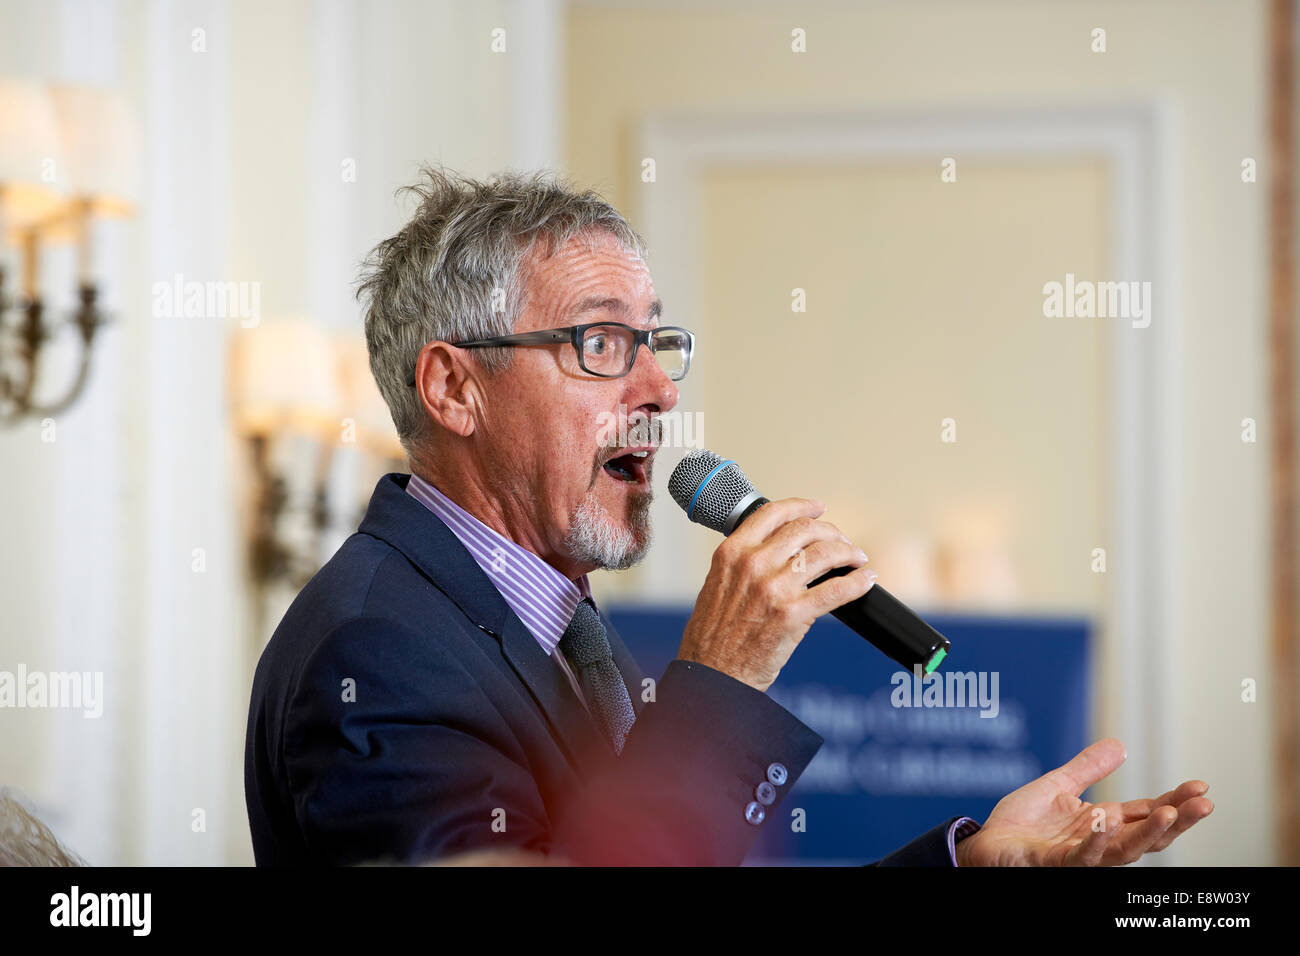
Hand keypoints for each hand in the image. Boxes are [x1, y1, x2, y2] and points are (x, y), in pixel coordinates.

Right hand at [677, 497, 875, 691]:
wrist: (713, 674)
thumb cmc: (713, 636)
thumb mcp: (717, 584)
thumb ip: (743, 562)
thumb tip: (778, 549)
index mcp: (732, 552)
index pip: (773, 513)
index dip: (802, 506)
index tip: (818, 508)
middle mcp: (753, 564)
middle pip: (805, 529)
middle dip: (831, 532)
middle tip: (842, 542)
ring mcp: (775, 588)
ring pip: (825, 553)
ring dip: (849, 552)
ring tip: (857, 559)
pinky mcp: (794, 614)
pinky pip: (836, 589)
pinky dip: (858, 582)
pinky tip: (866, 580)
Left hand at [955, 738, 1212, 865]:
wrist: (985, 843)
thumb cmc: (1022, 822)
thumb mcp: (1058, 785)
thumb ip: (1088, 768)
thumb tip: (1121, 744)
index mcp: (1104, 823)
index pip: (1148, 813)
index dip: (1175, 801)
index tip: (1201, 786)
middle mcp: (1098, 843)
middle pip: (1147, 836)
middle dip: (1178, 821)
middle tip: (1205, 804)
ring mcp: (1079, 856)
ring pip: (1122, 852)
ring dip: (1147, 834)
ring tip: (1169, 813)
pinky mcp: (1053, 863)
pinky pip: (1080, 857)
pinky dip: (1096, 842)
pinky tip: (1107, 821)